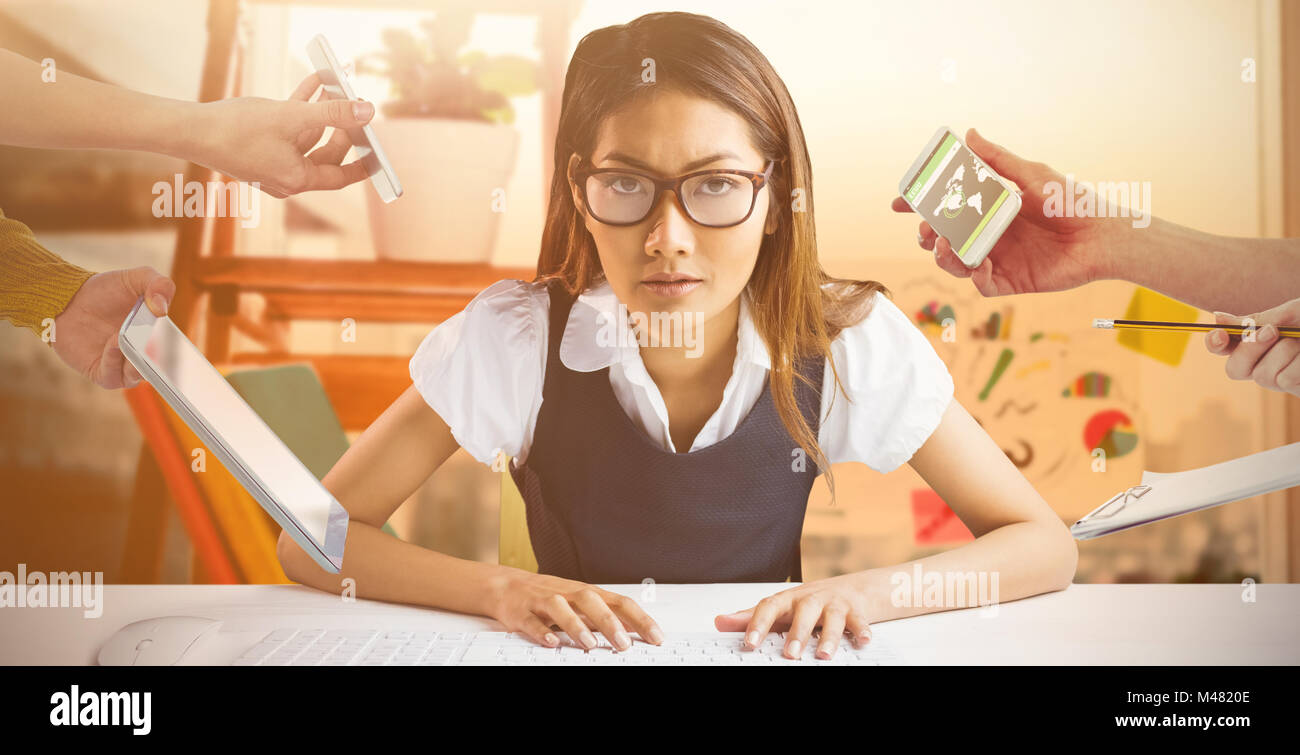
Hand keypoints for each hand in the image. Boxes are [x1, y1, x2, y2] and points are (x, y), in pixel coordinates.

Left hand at [50, 266, 173, 388]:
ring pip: (138, 376)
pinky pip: (114, 377)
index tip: (188, 353)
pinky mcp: (102, 373)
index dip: (184, 356)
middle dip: (162, 363)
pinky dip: (115, 361)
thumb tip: (162, 310)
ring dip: (137, 362)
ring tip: (129, 340)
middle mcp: (143, 356)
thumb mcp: (137, 278)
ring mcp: (123, 366)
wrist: (68, 299)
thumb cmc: (105, 290)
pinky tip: (113, 342)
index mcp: (157, 338)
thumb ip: (159, 284)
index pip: (176, 353)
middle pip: (160, 369)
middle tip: (158, 348)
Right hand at [183, 73, 374, 197]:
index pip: (341, 176)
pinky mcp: (260, 149)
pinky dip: (302, 110)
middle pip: (326, 155)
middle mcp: (286, 178)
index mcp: (297, 179)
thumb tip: (367, 112)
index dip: (363, 164)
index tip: (379, 153)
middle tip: (355, 105)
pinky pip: (289, 130)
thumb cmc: (236, 129)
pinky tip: (314, 83)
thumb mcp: (291, 117)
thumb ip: (332, 113)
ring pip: (307, 137)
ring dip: (322, 110)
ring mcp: (272, 164)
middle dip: (342, 127)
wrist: (188, 131)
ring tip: (336, 83)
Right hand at [486, 569, 664, 650]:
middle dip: (609, 623)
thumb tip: (636, 631)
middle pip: (591, 601)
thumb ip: (605, 616)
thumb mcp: (581, 604)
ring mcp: (544, 601)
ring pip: (561, 608)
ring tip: (590, 644)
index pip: (619, 603)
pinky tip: (552, 642)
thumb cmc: (550, 597)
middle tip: (623, 645)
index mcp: (587, 593)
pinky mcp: (522, 612)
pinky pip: (532, 621)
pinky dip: (542, 631)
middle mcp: (568, 594)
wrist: (507, 586)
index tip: (656, 638)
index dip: (639, 619)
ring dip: (576, 626)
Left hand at [714, 574, 874, 659]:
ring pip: (833, 619)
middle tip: (790, 654)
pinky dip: (863, 631)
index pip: (769, 607)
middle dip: (797, 633)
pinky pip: (860, 621)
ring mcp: (834, 605)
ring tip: (823, 655)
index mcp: (788, 600)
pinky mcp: (856, 612)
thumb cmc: (807, 603)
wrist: (848, 589)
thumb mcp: (779, 609)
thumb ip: (751, 617)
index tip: (749, 643)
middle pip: (803, 612)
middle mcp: (811, 600)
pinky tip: (863, 642)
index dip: (758, 624)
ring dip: (829, 637)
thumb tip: (719, 622)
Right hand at [891, 128, 1122, 296]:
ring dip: (943, 256)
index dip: (920, 207)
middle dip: (926, 235)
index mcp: (989, 208)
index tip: (901, 203)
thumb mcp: (1031, 175)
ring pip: (956, 262)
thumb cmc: (1071, 201)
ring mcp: (998, 258)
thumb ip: (997, 159)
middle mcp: (989, 234)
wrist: (1102, 236)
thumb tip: (969, 134)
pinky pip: (982, 284)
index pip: (947, 208)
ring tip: (943, 246)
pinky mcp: (1011, 281)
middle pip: (944, 237)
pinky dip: (974, 275)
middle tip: (925, 230)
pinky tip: (980, 264)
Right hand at [1206, 299, 1299, 396]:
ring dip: (1286, 352)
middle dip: (1250, 349)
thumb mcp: (1289, 314)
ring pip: (1262, 375)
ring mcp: (1280, 381)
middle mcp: (1264, 364)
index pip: (1223, 348)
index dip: (1214, 343)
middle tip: (1273, 331)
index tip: (1220, 334)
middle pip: (1235, 369)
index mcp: (1256, 344)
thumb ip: (1256, 320)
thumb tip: (1216, 317)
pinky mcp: (1296, 390)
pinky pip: (1285, 380)